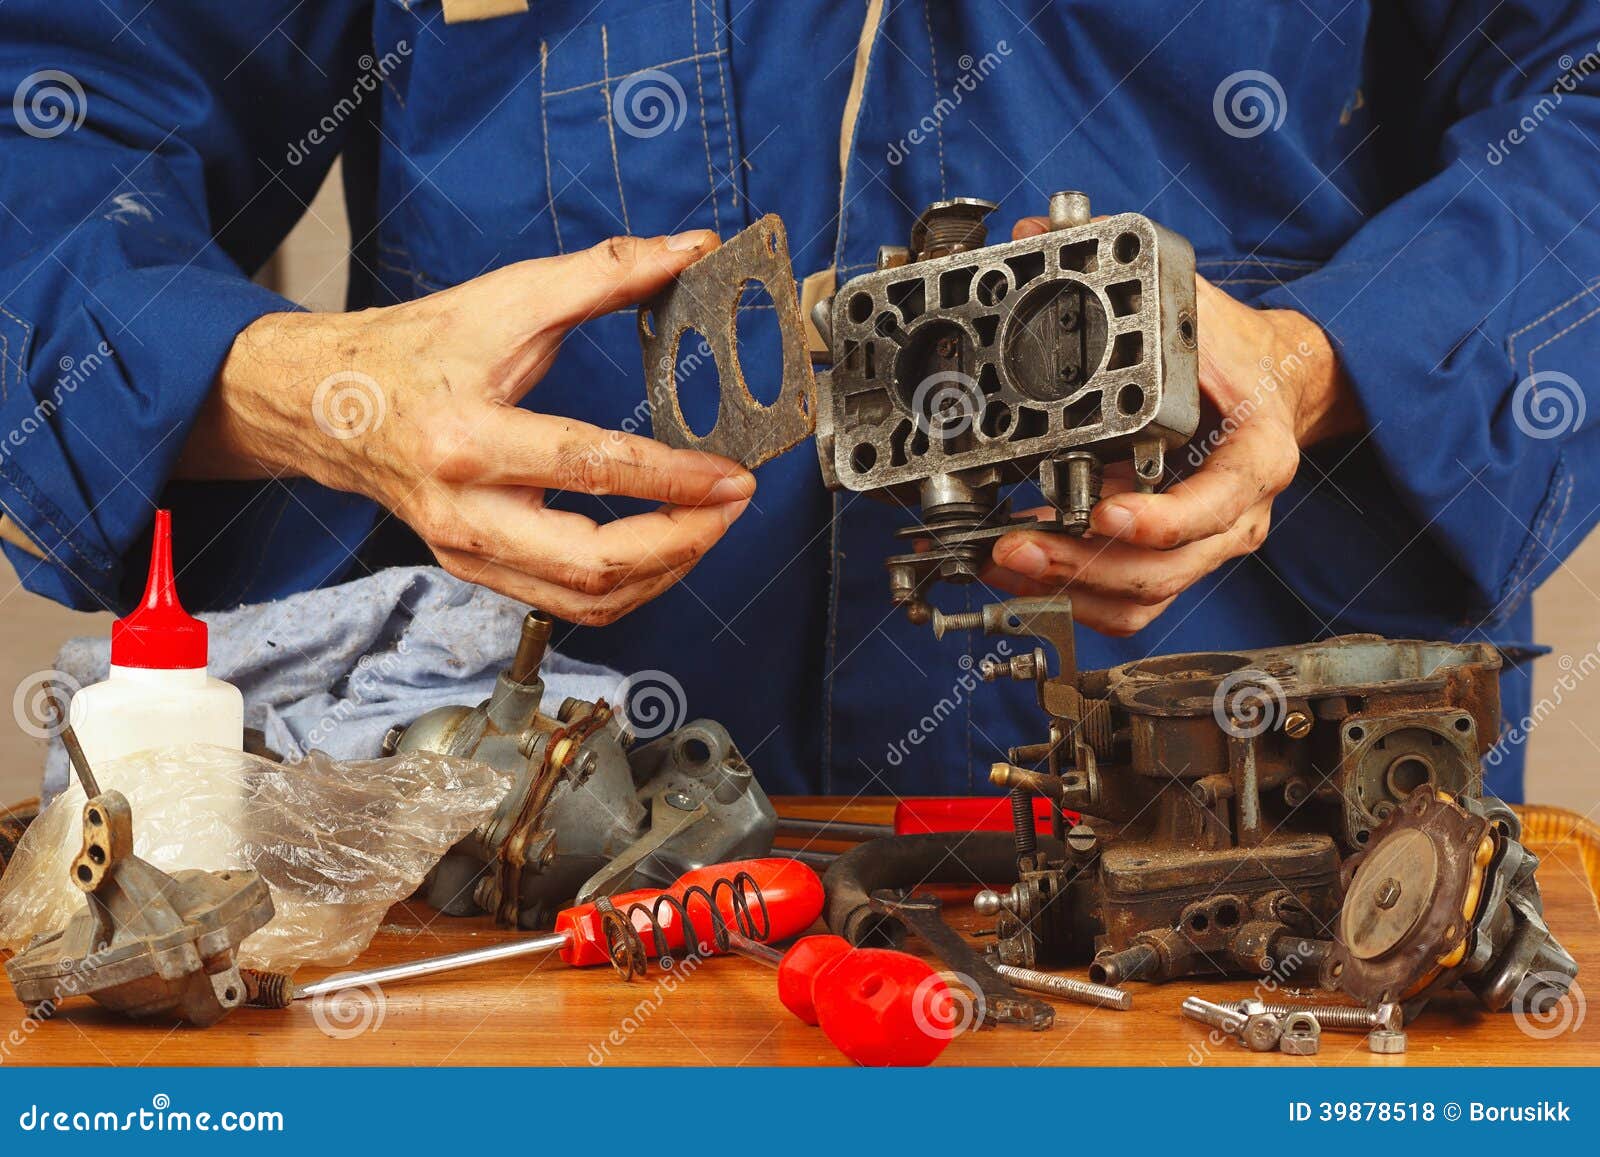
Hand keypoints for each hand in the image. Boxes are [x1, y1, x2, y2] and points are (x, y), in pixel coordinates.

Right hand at [178, 231, 754, 623]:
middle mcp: (465, 511)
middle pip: (592, 564)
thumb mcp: (506, 299)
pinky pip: (566, 604)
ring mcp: (468, 552)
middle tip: (731, 508)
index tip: (732, 474)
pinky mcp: (476, 571)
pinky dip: (626, 585)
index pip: (591, 470)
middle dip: (681, 543)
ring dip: (663, 572)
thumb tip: (686, 249)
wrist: (328, 403)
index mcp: (467, 439)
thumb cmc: (413, 350)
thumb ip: (604, 274)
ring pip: (585, 600)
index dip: (674, 478)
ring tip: (707, 527)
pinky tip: (660, 550)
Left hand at [986, 216, 1361, 636]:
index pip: (1212, 507)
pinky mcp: (1175, 558)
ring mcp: (1205, 543)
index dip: (1158, 521)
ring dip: (1071, 590)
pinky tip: (1029, 575)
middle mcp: (1235, 512)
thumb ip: (1124, 274)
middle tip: (1017, 548)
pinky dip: (1079, 599)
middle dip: (1083, 565)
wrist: (1275, 383)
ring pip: (1145, 596)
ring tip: (1006, 564)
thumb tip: (1037, 236)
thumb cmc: (1233, 350)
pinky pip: (1132, 603)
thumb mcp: (1190, 303)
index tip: (1104, 514)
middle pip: (1165, 567)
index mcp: (1254, 455)